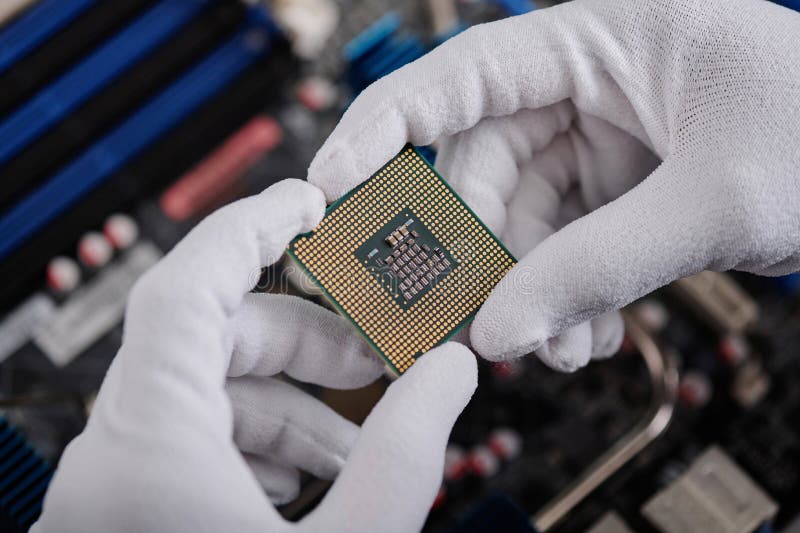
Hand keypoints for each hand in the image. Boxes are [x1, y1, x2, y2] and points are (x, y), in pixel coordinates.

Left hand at [34, 180, 476, 532]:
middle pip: (210, 340)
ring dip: (289, 399)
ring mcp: (112, 492)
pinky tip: (315, 478)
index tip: (307, 202)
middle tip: (375, 351)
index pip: (186, 285)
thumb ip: (411, 450)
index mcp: (146, 446)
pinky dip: (258, 442)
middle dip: (303, 335)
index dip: (248, 229)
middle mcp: (110, 458)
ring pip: (204, 396)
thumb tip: (456, 369)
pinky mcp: (127, 519)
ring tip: (360, 433)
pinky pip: (192, 446)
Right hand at [308, 0, 799, 370]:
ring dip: (532, 293)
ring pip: (521, 222)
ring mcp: (598, 138)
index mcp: (598, 38)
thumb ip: (597, 266)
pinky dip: (566, 293)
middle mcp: (585, 84)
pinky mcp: (615, 186)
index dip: (384, 129)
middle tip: (485, 330)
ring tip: (566, 350)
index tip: (330, 185)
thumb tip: (500, 331)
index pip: (460, 76)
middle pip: (484, 172)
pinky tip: (593, 332)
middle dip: (485, 259)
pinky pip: (560, 243)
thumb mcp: (712, 201)